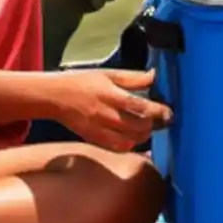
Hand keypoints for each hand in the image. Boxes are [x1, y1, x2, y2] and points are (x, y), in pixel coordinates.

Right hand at [47, 69, 171, 152]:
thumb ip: (133, 78)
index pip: (140, 107)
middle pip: (137, 127)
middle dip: (152, 125)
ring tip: (145, 128)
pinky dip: (128, 145)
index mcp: (111, 95)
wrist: (55, 96)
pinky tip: (131, 137)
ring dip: (142, 136)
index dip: (157, 111)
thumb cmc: (82, 82)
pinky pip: (116, 148)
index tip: (168, 112)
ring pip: (129, 141)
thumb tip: (154, 76)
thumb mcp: (109, 74)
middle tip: (158, 120)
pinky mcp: (92, 139)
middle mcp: (105, 114)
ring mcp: (98, 129)